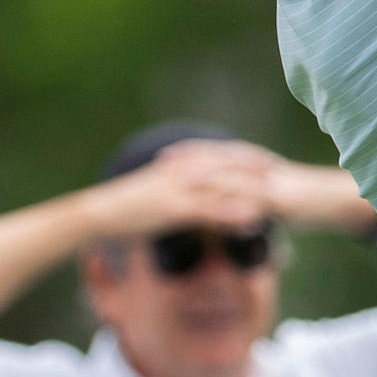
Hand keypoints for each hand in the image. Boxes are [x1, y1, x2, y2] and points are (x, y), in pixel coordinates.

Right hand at [86, 140, 290, 242]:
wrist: (98, 213)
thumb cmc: (121, 208)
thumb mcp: (149, 193)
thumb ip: (169, 189)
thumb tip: (181, 195)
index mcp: (174, 166)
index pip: (214, 155)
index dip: (240, 154)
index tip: (261, 156)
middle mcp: (179, 172)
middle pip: (223, 164)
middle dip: (252, 164)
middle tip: (278, 165)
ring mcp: (177, 190)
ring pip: (221, 185)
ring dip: (249, 188)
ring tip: (275, 191)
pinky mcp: (173, 209)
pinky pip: (209, 211)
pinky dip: (232, 214)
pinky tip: (251, 221)